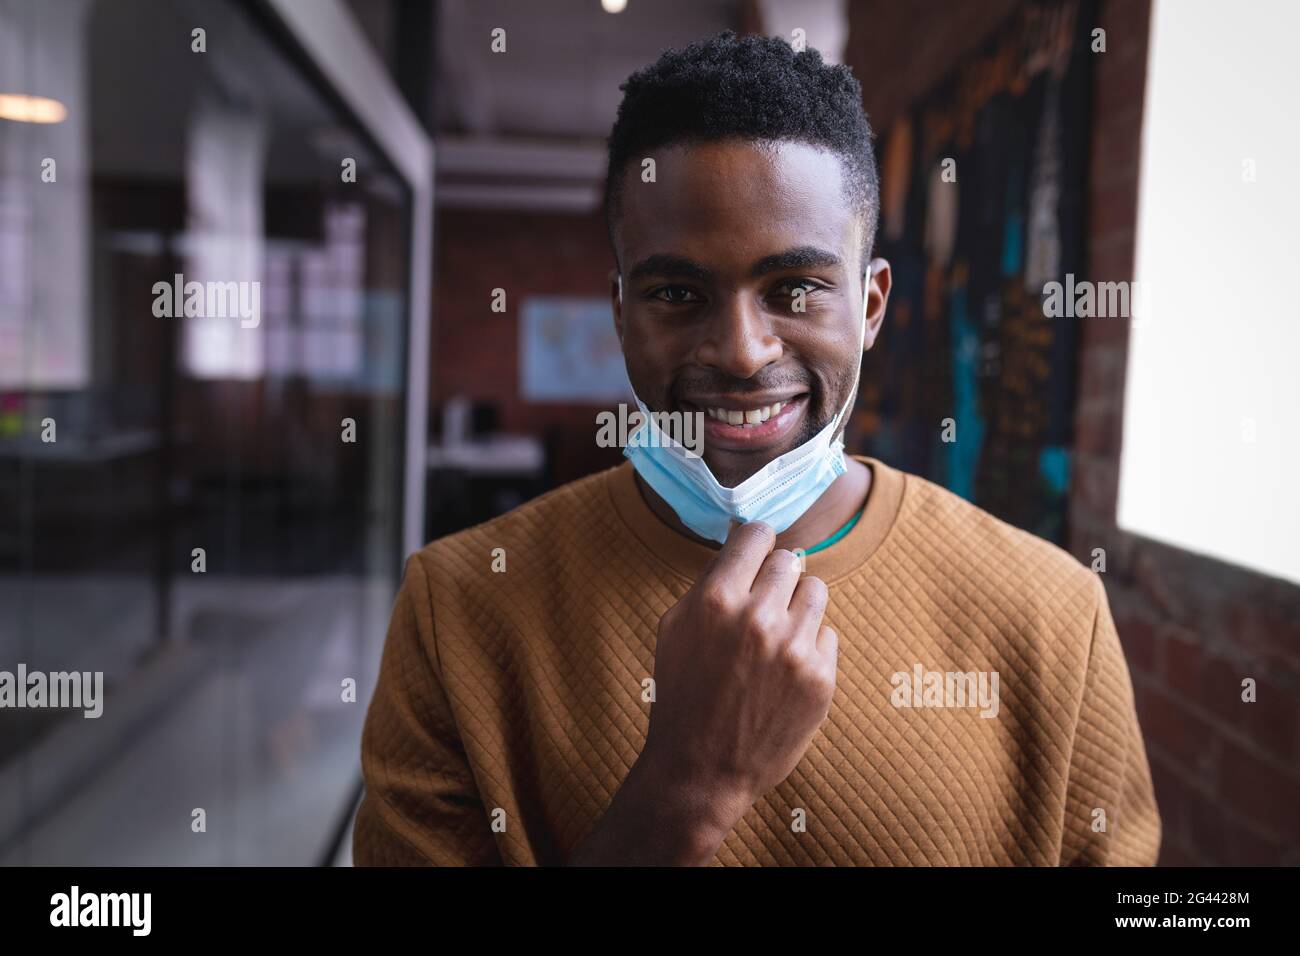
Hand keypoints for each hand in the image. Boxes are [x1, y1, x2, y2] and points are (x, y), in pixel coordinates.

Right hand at [642, 520, 838, 831]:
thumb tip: (743, 542)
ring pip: (815, 591)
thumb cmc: (683, 695)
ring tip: (776, 635)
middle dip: (774, 578)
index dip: (755, 543)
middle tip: (761, 605)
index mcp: (717, 600)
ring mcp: (795, 649)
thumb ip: (709, 581)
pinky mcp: (821, 679)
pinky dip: (809, 646)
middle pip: (789, 560)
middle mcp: (759, 619)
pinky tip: (784, 671)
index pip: (757, 534)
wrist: (701, 770)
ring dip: (798, 606)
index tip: (754, 555)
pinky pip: (828, 634)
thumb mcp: (675, 629)